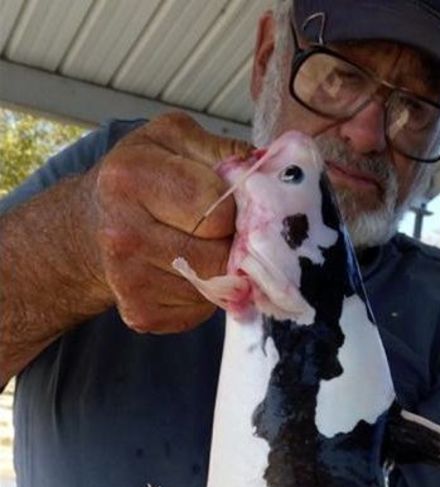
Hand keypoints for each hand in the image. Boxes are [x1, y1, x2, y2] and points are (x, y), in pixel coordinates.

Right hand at [85, 111, 251, 333]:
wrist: (88, 227)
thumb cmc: (141, 177)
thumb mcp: (172, 140)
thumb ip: (222, 150)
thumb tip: (272, 175)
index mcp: (131, 176)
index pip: (217, 207)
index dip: (235, 207)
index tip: (229, 202)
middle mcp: (123, 232)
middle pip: (219, 254)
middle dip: (232, 242)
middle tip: (221, 230)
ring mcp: (129, 279)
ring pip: (215, 286)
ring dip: (221, 270)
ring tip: (201, 247)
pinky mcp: (140, 314)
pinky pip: (200, 311)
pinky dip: (205, 294)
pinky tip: (186, 271)